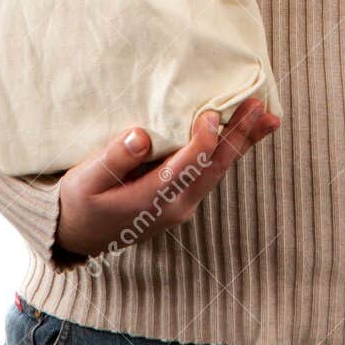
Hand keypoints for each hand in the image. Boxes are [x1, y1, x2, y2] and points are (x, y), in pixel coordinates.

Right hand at [54, 97, 278, 263]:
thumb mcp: (86, 181)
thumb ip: (113, 158)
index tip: (212, 111)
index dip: (204, 137)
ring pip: (219, 171)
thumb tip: (140, 135)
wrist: (78, 236)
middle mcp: (176, 205)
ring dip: (242, 143)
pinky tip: (240, 135)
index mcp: (153, 198)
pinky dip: (228, 152)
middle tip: (262, 108)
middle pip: (216, 167)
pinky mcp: (182, 200)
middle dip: (240, 136)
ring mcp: (182, 205)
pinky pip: (211, 173)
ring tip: (266, 118)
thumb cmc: (79, 202)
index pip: (189, 165)